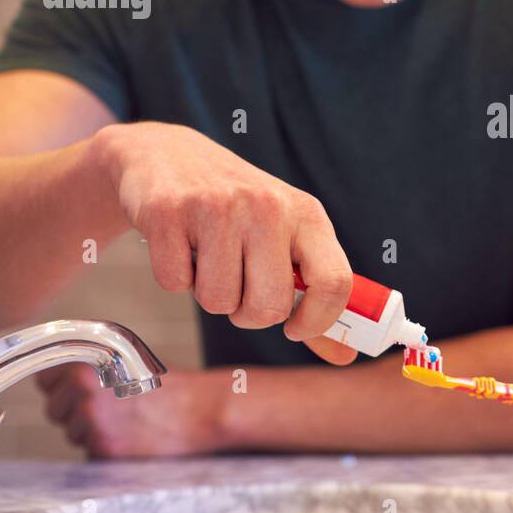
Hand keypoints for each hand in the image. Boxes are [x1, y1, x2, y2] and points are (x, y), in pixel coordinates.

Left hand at [37, 364, 233, 458]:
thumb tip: (53, 372)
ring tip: (125, 422)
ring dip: (90, 432)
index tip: (78, 390)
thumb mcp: (128, 355)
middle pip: (54, 409)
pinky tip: (130, 438)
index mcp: (88, 360)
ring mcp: (91, 421)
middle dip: (74, 411)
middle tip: (111, 408)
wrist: (200, 410)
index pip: (44, 380)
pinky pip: (87, 452)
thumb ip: (89, 359)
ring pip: (71, 433)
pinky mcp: (102, 448)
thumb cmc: (168, 384)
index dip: (61, 386)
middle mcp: (84, 389)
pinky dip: (105, 449)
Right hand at [91, 121, 355, 364]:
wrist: (166, 156)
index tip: (295, 327)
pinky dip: (175, 278)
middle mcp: (268, 206)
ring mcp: (217, 206)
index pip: (336, 283)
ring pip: (218, 302)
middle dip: (249, 314)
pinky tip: (180, 246)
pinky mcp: (169, 211)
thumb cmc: (237, 210)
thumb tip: (346, 355)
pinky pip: (174, 284)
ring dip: (210, 295)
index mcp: (307, 215)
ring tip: (208, 259)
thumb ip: (315, 300)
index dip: (317, 321)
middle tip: (240, 288)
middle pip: (269, 307)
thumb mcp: (286, 241)